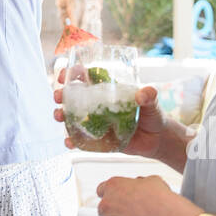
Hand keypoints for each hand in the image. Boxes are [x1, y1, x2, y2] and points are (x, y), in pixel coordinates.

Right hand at [52, 79, 168, 157]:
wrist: (156, 140)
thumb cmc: (153, 115)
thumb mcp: (152, 103)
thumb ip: (149, 96)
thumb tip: (145, 93)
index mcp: (107, 89)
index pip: (86, 77)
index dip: (72, 73)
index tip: (65, 75)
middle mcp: (97, 103)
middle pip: (73, 96)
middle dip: (61, 94)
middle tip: (58, 97)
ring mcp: (95, 121)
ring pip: (71, 116)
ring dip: (61, 115)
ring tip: (59, 116)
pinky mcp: (97, 138)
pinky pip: (80, 139)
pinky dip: (71, 140)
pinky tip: (69, 142)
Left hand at [96, 175, 201, 215]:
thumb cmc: (162, 199)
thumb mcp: (151, 181)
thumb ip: (138, 184)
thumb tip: (140, 187)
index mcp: (113, 185)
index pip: (102, 190)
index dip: (113, 196)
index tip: (119, 200)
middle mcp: (107, 203)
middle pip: (103, 209)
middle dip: (115, 212)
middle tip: (130, 215)